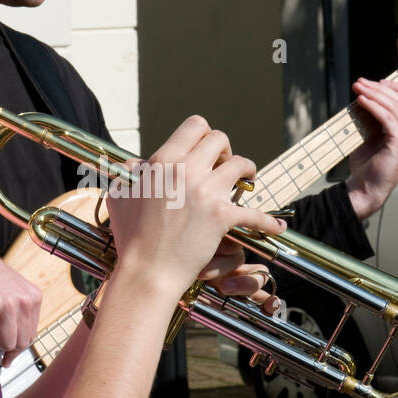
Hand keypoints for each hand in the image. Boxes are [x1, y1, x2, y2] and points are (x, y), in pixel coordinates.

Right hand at [0, 253, 42, 366]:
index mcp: (34, 298)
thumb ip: (20, 318)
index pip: (31, 335)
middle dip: (4, 346)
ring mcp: (9, 304)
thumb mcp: (16, 294)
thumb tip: (12, 354)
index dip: (18, 348)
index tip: (9, 356)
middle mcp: (25, 301)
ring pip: (6, 343)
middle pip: (20, 342)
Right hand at [105, 116, 285, 296]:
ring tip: (246, 182)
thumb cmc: (131, 237)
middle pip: (220, 139)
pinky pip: (256, 213)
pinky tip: (277, 226)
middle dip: (225, 150)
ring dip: (247, 171)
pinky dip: (269, 222)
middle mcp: (187, 171)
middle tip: (223, 167)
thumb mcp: (120, 196)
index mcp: (163, 161)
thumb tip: (138, 164)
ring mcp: (206, 193)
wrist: (147, 271)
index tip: (205, 151)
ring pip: (242, 164)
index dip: (204, 135)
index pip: (195, 126)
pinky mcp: (222, 217)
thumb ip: (131, 173)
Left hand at [345, 78, 397, 218]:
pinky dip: (374, 106)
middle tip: (360, 82)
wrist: (365, 188)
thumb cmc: (367, 165)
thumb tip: (367, 95)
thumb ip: (374, 117)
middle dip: (380, 88)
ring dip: (374, 94)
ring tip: (358, 88)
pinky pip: (388, 117)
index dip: (395, 87)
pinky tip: (361, 100)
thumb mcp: (372, 135)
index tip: (376, 82)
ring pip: (395, 106)